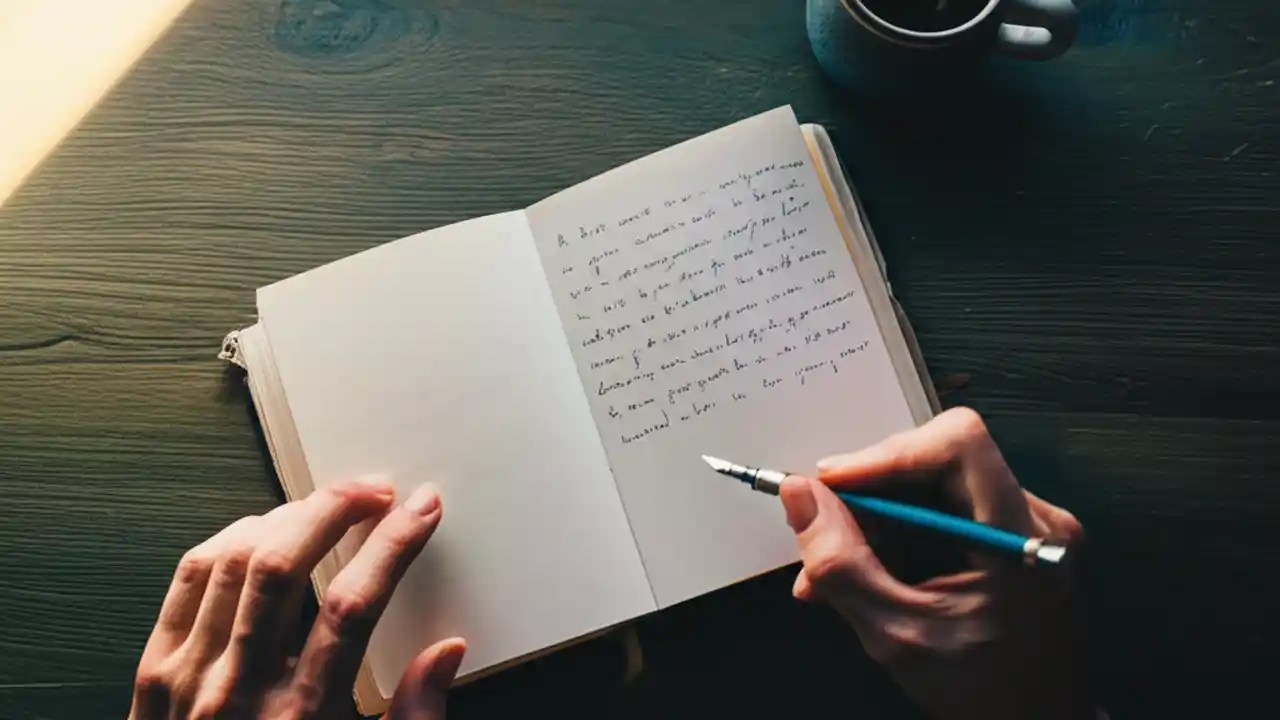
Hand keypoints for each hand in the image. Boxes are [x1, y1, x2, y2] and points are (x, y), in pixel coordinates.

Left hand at [129, 478, 464, 718]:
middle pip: (284, 565)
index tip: (423, 509)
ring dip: (287, 516)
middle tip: (375, 490)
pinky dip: (228, 539)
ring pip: (234, 561)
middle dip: (335, 510)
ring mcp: (189, 679)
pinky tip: (262, 530)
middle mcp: (240, 691)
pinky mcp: (155, 674)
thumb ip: (416, 718)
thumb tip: (448, 651)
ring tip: (327, 504)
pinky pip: (189, 579)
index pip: (353, 605)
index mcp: (303, 719)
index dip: (395, 544)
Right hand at [781, 408, 1091, 719]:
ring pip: (935, 481)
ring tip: (837, 568)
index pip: (959, 445)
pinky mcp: (1016, 534)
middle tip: (820, 530)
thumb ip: (842, 565)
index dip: (888, 452)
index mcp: (1020, 539)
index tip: (833, 484)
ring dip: (878, 516)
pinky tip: (873, 570)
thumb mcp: (895, 636)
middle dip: (870, 491)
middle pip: (939, 458)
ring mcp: (1031, 525)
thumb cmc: (980, 693)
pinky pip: (947, 506)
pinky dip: (901, 530)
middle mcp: (1036, 518)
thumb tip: (799, 495)